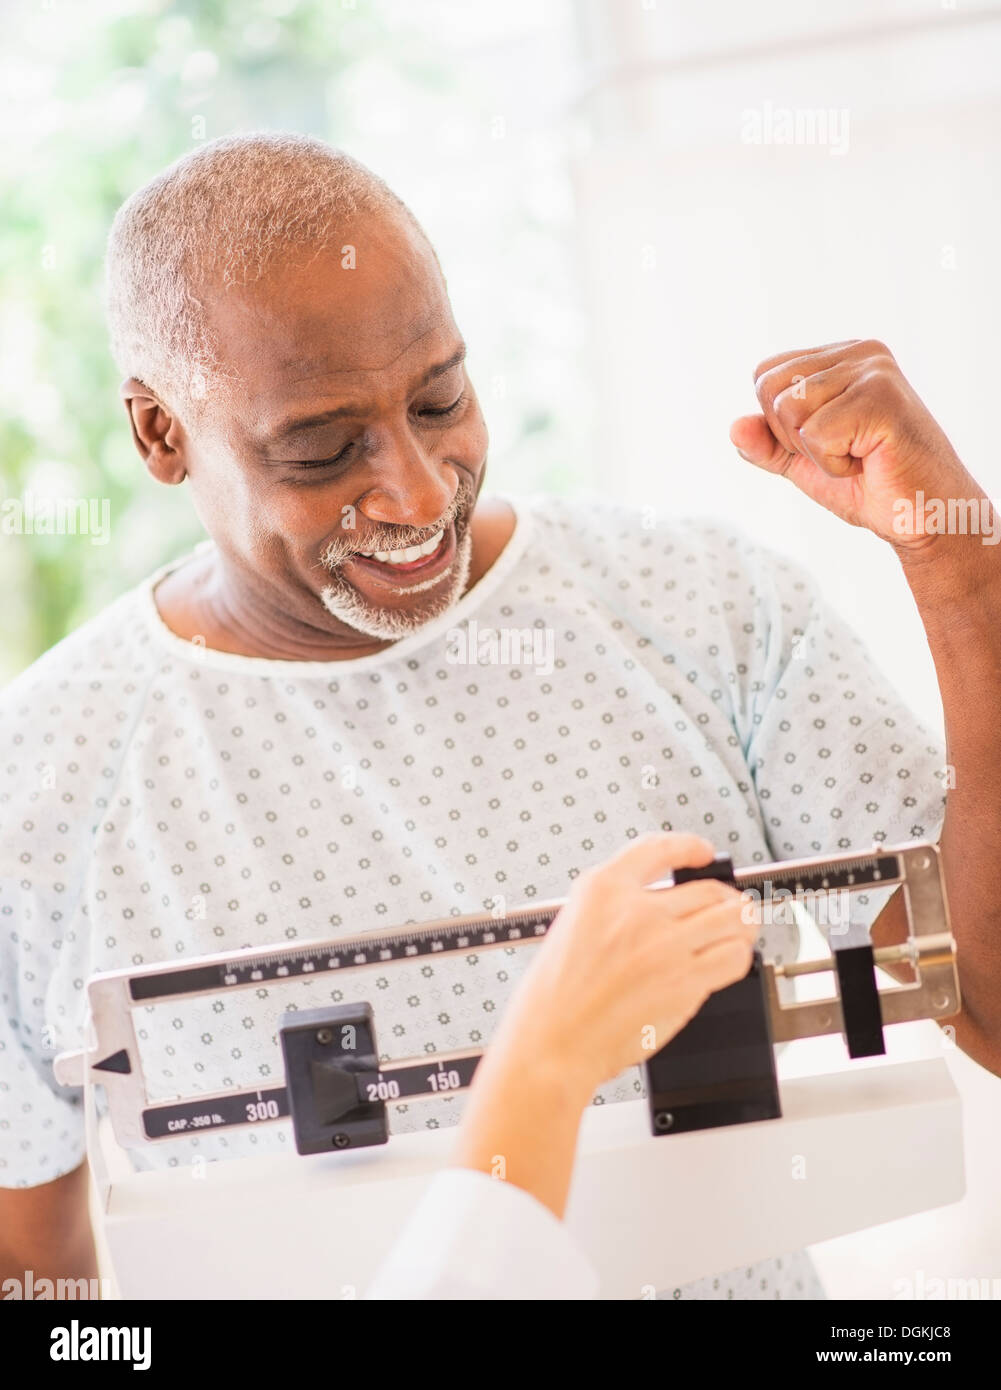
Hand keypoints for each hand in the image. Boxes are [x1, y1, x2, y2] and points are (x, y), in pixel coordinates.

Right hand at [489, 833, 757, 1094]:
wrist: (553, 1042)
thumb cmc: (554, 997)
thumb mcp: (571, 925)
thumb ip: (615, 908)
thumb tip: (660, 906)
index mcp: (602, 890)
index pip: (659, 848)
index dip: (689, 847)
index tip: (701, 852)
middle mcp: (637, 911)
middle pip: (708, 889)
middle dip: (726, 897)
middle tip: (730, 906)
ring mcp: (664, 945)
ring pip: (732, 919)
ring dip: (742, 923)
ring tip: (742, 929)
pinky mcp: (684, 981)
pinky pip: (733, 957)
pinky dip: (738, 955)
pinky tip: (730, 958)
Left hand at [730, 339, 982, 551]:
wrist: (921, 516)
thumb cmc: (871, 485)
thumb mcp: (804, 463)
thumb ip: (766, 445)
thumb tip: (734, 427)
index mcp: (840, 356)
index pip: (764, 374)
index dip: (778, 424)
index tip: (825, 441)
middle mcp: (859, 352)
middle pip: (769, 388)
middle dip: (792, 437)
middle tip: (842, 451)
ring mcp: (873, 370)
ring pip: (789, 408)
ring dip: (816, 451)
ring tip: (858, 454)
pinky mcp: (882, 397)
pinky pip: (816, 433)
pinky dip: (834, 463)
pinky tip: (870, 460)